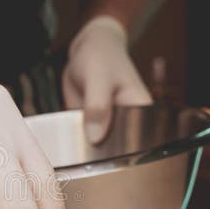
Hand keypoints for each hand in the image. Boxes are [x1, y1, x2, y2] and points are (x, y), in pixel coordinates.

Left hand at [61, 16, 152, 143]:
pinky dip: (76, 142)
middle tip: (88, 154)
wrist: (87, 49)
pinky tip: (68, 142)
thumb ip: (98, 106)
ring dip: (87, 150)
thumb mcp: (98, 78)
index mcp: (141, 109)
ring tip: (77, 149)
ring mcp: (109, 124)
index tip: (108, 159)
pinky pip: (85, 139)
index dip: (125, 154)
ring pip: (100, 147)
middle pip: (119, 148)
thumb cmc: (101, 56)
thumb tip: (95, 137)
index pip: (140, 141)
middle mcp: (128, 120)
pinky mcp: (92, 124)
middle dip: (103, 154)